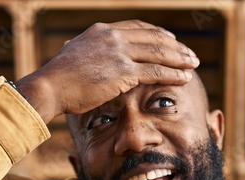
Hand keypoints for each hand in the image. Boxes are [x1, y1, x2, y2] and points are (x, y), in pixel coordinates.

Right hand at [14, 21, 199, 123]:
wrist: (50, 87)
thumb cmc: (58, 79)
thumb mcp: (73, 57)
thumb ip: (87, 54)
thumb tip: (84, 58)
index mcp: (101, 30)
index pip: (137, 28)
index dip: (157, 35)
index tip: (170, 42)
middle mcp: (112, 37)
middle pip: (153, 38)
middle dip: (175, 46)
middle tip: (190, 54)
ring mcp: (118, 52)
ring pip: (158, 52)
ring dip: (179, 59)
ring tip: (193, 64)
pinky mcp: (123, 71)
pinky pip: (155, 71)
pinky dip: (173, 74)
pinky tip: (185, 77)